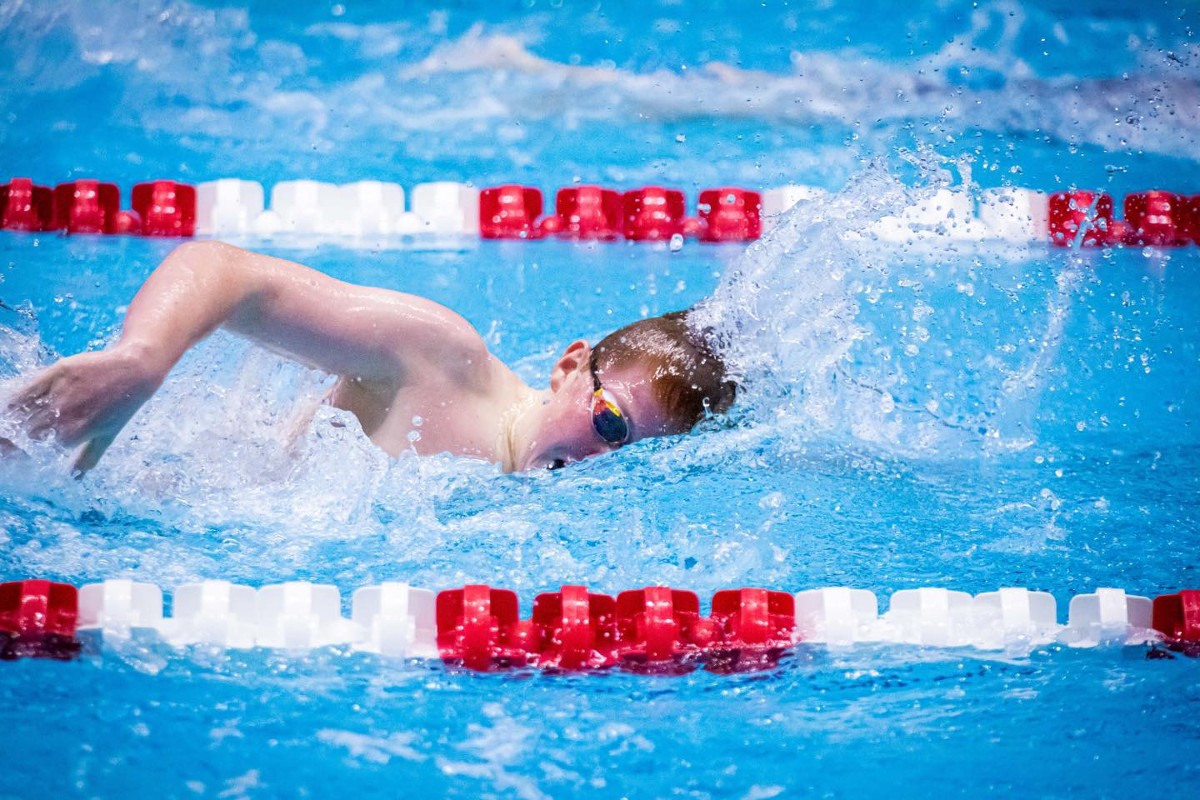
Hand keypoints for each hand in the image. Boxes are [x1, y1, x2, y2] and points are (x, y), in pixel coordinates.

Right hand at [6, 344, 165, 472]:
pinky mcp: (58, 372)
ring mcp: (60, 392)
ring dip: (9, 421)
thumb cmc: (122, 406)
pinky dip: (15, 400)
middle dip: (6, 440)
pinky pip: (28, 388)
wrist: (134, 372)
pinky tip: (9, 406)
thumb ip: (88, 457)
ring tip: (4, 427)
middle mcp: (65, 415)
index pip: (34, 449)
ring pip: (22, 410)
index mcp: (74, 434)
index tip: (6, 457)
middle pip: (23, 431)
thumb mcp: (107, 436)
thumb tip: (75, 478)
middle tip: (3, 444)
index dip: (15, 454)